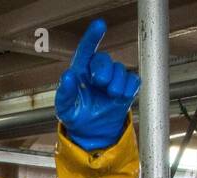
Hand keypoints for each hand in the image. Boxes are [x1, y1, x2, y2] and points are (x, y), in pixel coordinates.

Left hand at [55, 19, 140, 151]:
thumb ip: (64, 93)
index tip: (99, 25)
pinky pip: (133, 80)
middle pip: (104, 59)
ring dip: (116, 83)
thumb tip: (67, 76)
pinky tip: (120, 98)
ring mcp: (113, 79)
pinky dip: (129, 89)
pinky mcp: (126, 88)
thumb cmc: (76, 115)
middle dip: (104, 70)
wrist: (92, 133)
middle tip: (100, 83)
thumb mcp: (65, 108)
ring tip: (111, 95)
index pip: (86, 50)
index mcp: (80, 71)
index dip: (92, 36)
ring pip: (120, 70)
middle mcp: (97, 71)